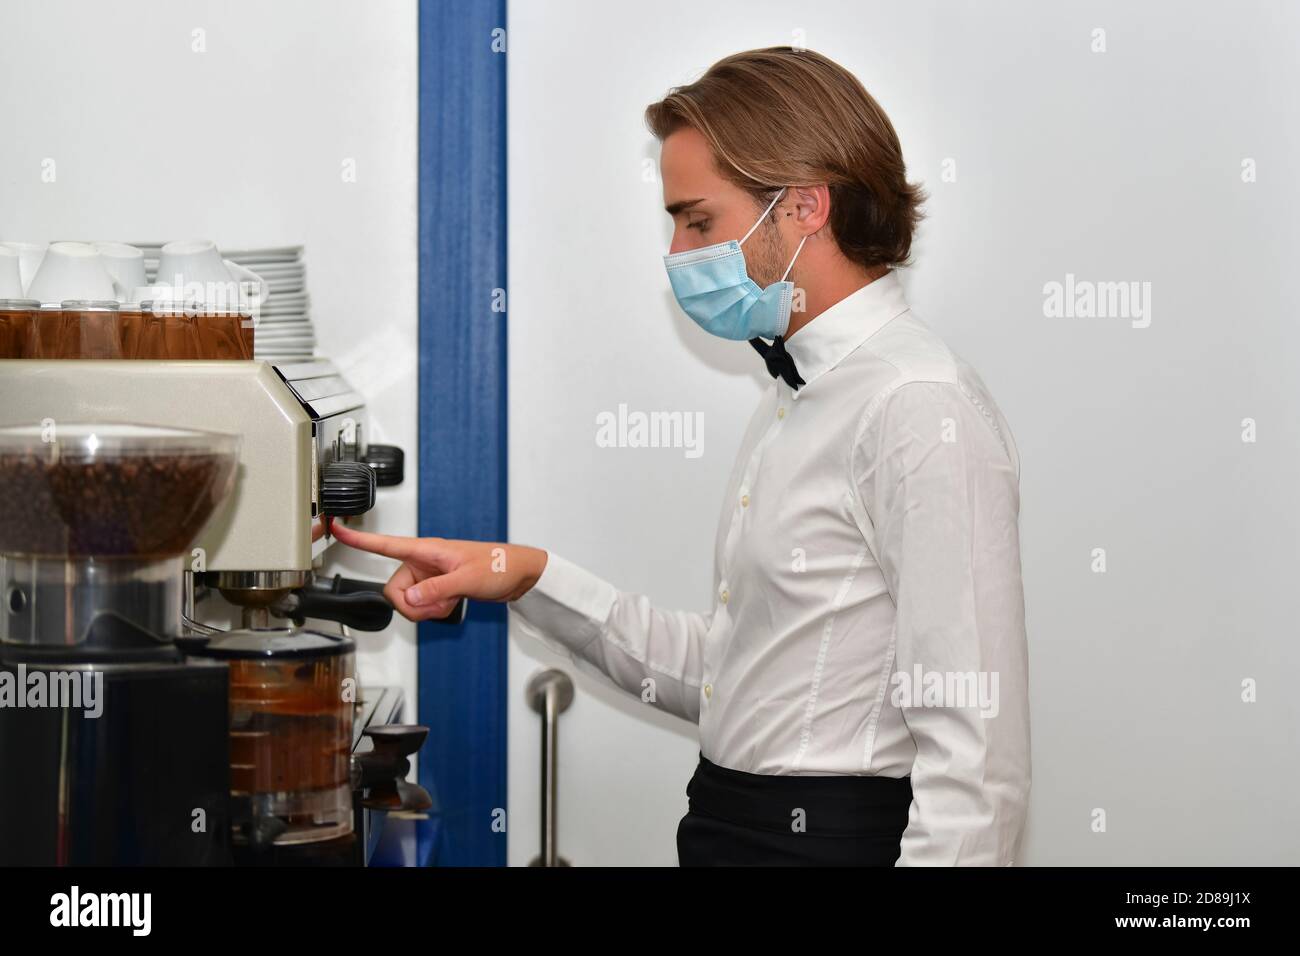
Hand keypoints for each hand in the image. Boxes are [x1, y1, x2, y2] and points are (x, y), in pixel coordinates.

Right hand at [330, 521, 547, 622]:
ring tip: (450, 602)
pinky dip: (434, 612)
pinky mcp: (437, 589)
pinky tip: (452, 604)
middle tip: (437, 604)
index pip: (385, 544)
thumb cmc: (499, 565)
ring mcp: (429, 577)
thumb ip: (437, 589)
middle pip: (393, 590)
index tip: (334, 528)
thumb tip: (411, 598)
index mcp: (426, 550)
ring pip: (407, 602)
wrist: (519, 575)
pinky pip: (421, 607)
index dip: (359, 538)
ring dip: (426, 610)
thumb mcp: (468, 579)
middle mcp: (423, 562)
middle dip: (412, 605)